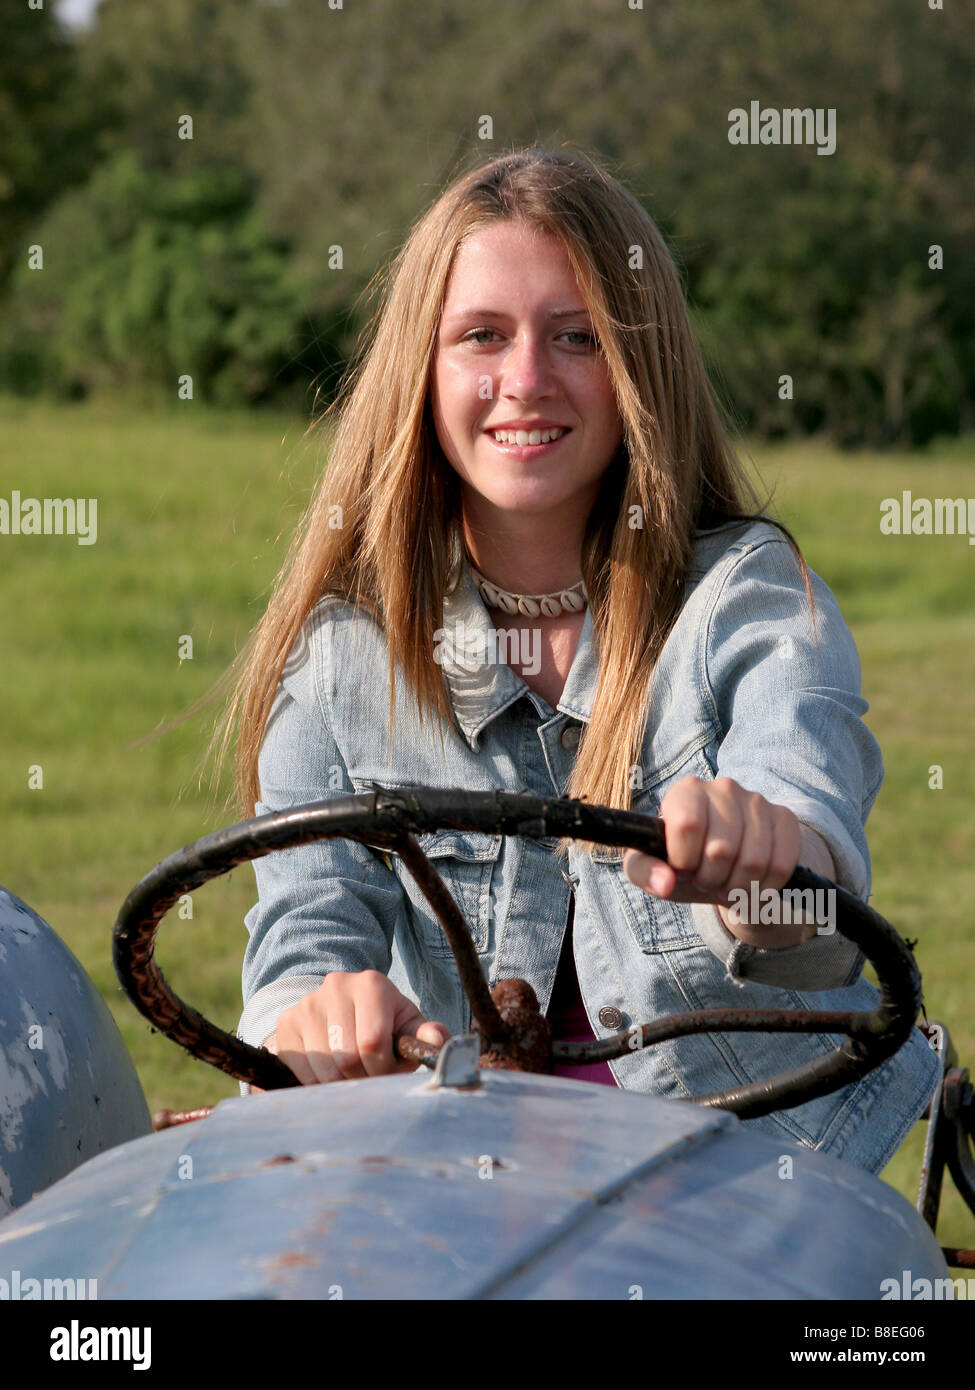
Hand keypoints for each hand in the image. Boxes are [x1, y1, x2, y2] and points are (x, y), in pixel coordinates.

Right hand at [258, 971, 449, 1086]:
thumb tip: (437, 1041)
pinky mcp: (287, 1022)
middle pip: (347, 1057)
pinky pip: (301, 1070)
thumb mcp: (407, 1024)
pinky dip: (318, 1083)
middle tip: (370, 1080)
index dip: (383, 1070)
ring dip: (341, 1084)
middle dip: (363, 1079)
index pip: (373, 1042)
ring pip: (324, 1067)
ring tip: (353, 1076)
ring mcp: (307, 1003)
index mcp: (371, 983)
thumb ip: (425, 1036)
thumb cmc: (383, 1021)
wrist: (344, 1006)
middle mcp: (336, 986)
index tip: (389, 1077)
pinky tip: (331, 1074)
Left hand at [622, 776, 831, 947]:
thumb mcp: (652, 866)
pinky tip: (752, 884)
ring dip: (739, 887)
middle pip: (722, 849)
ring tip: (727, 882)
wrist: (724, 864)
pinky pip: (782, 864)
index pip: (688, 826)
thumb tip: (665, 882)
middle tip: (708, 879)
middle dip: (712, 879)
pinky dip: (765, 887)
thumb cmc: (682, 862)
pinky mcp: (785, 818)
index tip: (684, 868)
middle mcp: (723, 787)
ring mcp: (757, 800)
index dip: (685, 861)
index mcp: (685, 792)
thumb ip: (645, 872)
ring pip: (755, 861)